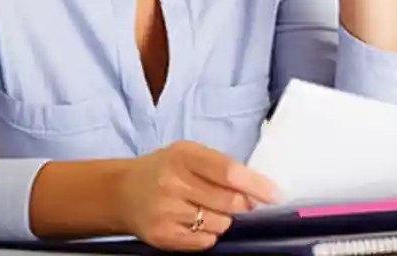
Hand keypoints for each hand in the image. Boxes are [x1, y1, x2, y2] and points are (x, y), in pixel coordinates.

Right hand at [116, 141, 277, 250]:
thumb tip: (257, 191)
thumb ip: (221, 167)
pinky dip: (209, 234)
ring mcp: (165, 212)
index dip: (255, 185)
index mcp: (184, 156)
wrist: (122, 192)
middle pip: (227, 202)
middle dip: (243, 205)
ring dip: (224, 219)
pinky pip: (204, 242)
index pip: (228, 172)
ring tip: (207, 209)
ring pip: (219, 224)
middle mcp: (172, 183)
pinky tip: (196, 222)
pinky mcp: (161, 236)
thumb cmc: (165, 170)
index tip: (274, 195)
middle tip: (242, 203)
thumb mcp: (189, 155)